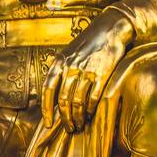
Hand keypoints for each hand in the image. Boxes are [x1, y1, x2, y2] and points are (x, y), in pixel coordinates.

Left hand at [41, 10, 133, 131]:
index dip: (46, 110)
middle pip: (63, 100)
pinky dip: (91, 109)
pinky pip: (94, 97)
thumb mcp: (68, 53)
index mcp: (59, 62)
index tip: (48, 124)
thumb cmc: (88, 44)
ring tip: (79, 125)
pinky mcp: (102, 74)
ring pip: (78, 102)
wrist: (110, 28)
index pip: (48, 90)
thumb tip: (54, 98)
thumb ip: (60, 72)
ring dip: (78, 117)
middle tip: (69, 128)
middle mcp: (71, 67)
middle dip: (65, 118)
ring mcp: (87, 71)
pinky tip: (91, 114)